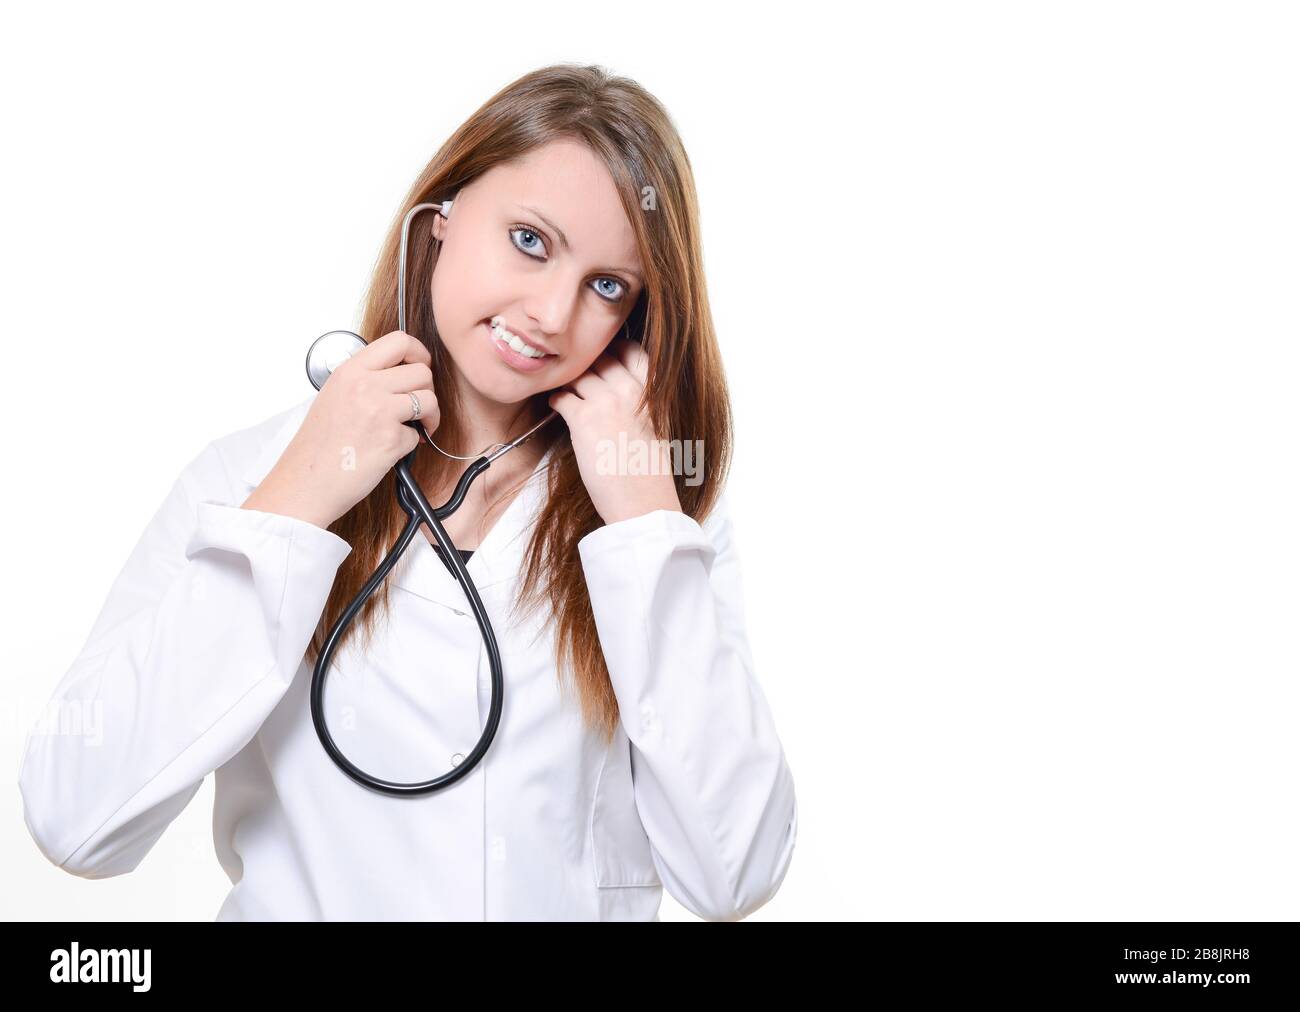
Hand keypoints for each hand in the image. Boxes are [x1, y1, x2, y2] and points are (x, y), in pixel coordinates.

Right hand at [243, 331, 437, 529]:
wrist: (306, 482)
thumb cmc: (317, 446)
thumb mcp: (334, 396)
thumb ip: (364, 379)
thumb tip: (398, 374)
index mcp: (350, 371)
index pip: (399, 341)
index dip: (418, 352)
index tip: (420, 364)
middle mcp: (365, 386)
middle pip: (422, 371)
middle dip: (426, 390)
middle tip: (417, 406)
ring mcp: (380, 411)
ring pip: (429, 399)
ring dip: (429, 416)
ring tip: (415, 427)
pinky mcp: (392, 438)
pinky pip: (418, 433)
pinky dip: (411, 444)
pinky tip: (392, 449)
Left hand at [547, 337, 682, 525]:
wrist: (644, 502)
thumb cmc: (651, 472)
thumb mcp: (658, 426)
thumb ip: (642, 401)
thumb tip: (617, 388)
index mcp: (653, 392)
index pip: (631, 350)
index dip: (613, 350)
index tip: (603, 359)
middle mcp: (631, 390)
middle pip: (600, 358)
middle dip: (586, 365)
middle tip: (577, 377)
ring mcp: (606, 402)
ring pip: (578, 375)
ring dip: (568, 382)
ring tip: (566, 393)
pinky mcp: (583, 420)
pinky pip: (561, 396)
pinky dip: (556, 400)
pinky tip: (557, 408)